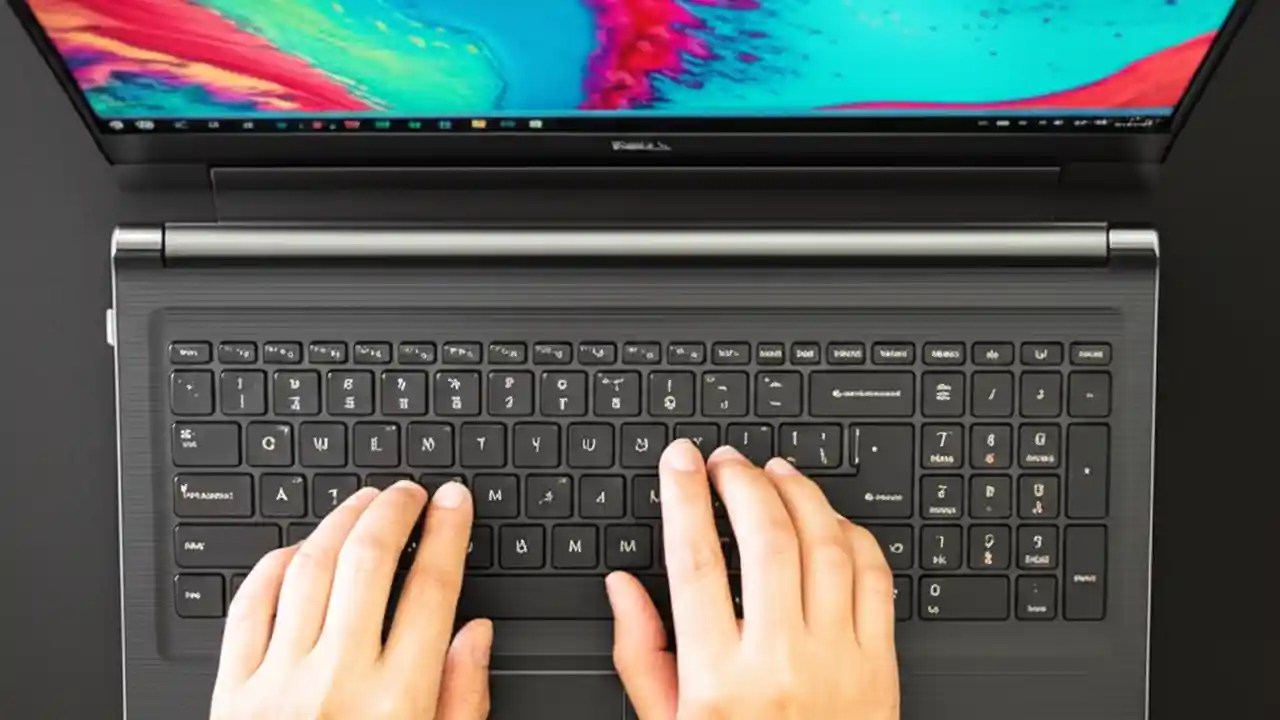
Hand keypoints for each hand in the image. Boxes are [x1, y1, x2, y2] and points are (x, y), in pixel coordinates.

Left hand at [211, 481, 491, 719]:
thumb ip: (462, 700)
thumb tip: (476, 635)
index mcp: (398, 699)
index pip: (432, 588)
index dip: (448, 532)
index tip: (454, 503)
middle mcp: (337, 680)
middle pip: (367, 560)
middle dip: (395, 510)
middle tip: (411, 492)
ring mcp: (277, 682)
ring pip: (308, 568)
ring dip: (339, 522)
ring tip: (363, 504)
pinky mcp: (229, 693)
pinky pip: (248, 607)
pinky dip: (272, 566)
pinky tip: (296, 551)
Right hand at [607, 441, 899, 719]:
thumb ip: (641, 655)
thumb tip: (622, 587)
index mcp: (718, 679)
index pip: (694, 561)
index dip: (684, 497)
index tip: (679, 461)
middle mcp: (780, 662)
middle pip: (765, 539)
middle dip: (742, 481)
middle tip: (726, 461)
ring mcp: (838, 661)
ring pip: (825, 546)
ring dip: (799, 493)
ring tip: (775, 471)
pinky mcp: (881, 665)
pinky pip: (875, 578)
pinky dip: (853, 535)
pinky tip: (830, 520)